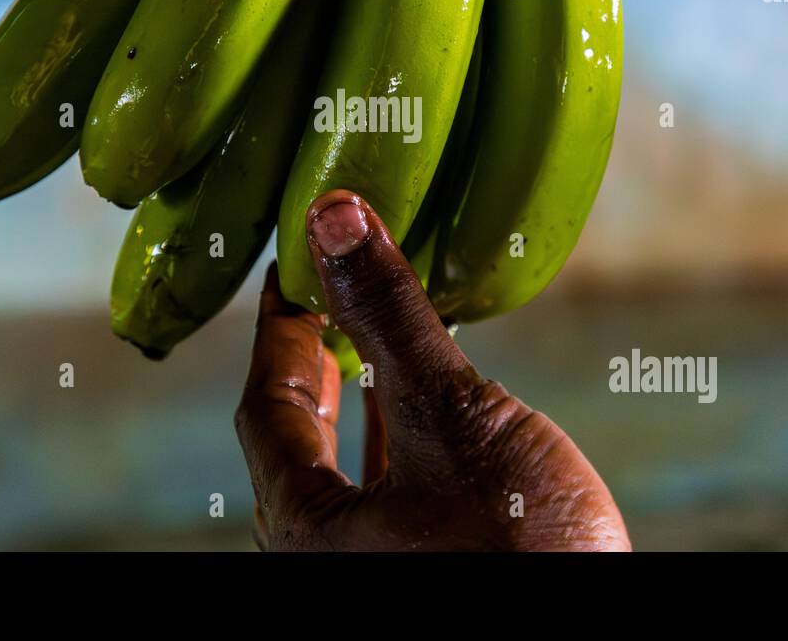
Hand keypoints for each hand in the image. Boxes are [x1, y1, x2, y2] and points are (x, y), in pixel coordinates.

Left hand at [234, 190, 629, 550]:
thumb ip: (390, 318)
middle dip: (311, 365)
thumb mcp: (454, 420)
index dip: (278, 330)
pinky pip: (394, 497)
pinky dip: (403, 443)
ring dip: (359, 403)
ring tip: (372, 343)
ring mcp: (378, 570)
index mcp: (307, 530)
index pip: (267, 406)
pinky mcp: (429, 571)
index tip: (292, 270)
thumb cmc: (520, 556)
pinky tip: (435, 417)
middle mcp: (328, 559)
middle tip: (322, 299)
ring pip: (347, 473)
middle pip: (297, 443)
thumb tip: (334, 216)